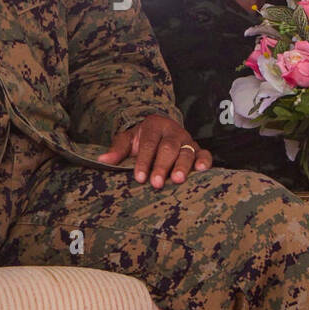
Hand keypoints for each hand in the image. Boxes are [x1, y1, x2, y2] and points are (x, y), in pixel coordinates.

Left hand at [96, 113, 211, 187]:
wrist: (160, 130)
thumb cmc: (142, 139)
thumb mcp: (128, 139)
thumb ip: (118, 149)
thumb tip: (103, 160)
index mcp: (153, 126)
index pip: (149, 143)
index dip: (144, 160)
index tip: (139, 177)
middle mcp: (172, 132)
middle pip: (168, 148)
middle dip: (162, 166)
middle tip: (156, 183)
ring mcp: (187, 140)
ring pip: (186, 152)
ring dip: (182, 166)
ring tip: (178, 180)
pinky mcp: (198, 149)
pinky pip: (205, 154)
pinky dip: (204, 161)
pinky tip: (201, 170)